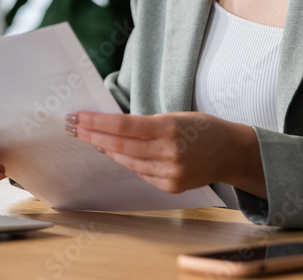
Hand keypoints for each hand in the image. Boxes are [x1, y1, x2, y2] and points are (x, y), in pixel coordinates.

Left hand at [64, 111, 264, 196]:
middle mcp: (169, 153)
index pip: (124, 126)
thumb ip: (146, 123)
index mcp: (170, 128)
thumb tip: (110, 125)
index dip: (96, 122)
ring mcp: (169, 173)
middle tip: (72, 126)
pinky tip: (112, 152)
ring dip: (103, 149)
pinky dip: (124, 161)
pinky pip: (139, 172)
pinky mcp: (170, 187)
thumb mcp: (176, 115)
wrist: (230, 152)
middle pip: (119, 145)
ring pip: (126, 161)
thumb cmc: (202, 127)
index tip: (77, 116)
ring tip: (87, 137)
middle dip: (91, 135)